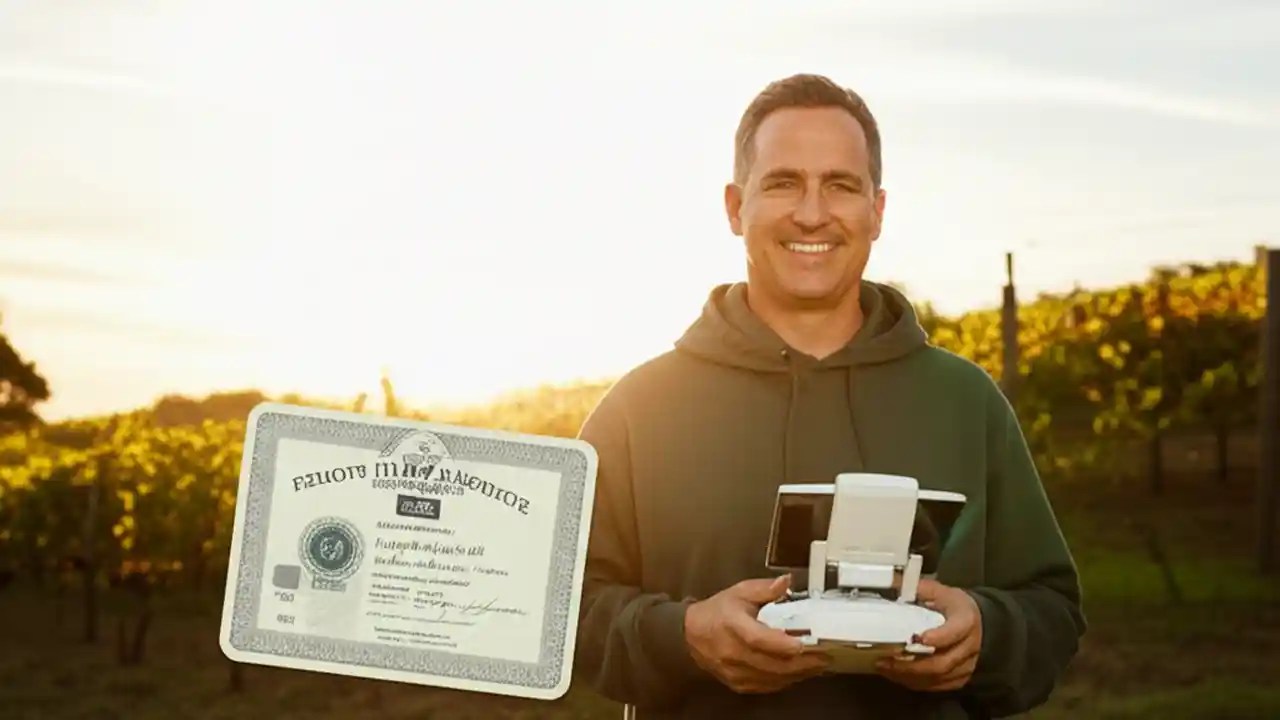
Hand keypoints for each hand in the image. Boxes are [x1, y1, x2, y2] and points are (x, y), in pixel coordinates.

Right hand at [684, 575, 832, 693]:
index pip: (758, 639)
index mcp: (732, 625)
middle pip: (771, 663)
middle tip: (824, 657)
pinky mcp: (739, 684)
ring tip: (818, 666)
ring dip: (798, 674)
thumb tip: (786, 581)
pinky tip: (799, 673)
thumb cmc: (717, 613)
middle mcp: (732, 652)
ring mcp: (735, 671)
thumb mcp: (739, 592)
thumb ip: (764, 588)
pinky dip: (786, 680)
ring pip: (773, 678)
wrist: (692, 635)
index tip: (803, 643)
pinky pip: (767, 686)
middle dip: (802, 662)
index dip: (781, 644)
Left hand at [875, 578, 982, 691]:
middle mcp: (969, 646)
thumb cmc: (955, 607)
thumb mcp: (941, 592)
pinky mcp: (959, 678)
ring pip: (938, 678)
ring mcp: (966, 665)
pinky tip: (896, 675)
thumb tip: (891, 581)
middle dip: (912, 665)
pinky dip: (915, 683)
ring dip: (909, 676)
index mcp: (966, 620)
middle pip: (942, 662)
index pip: (955, 632)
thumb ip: (918, 588)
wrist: (979, 623)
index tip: (917, 638)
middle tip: (886, 659)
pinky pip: (937, 686)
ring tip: (885, 667)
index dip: (938, 637)